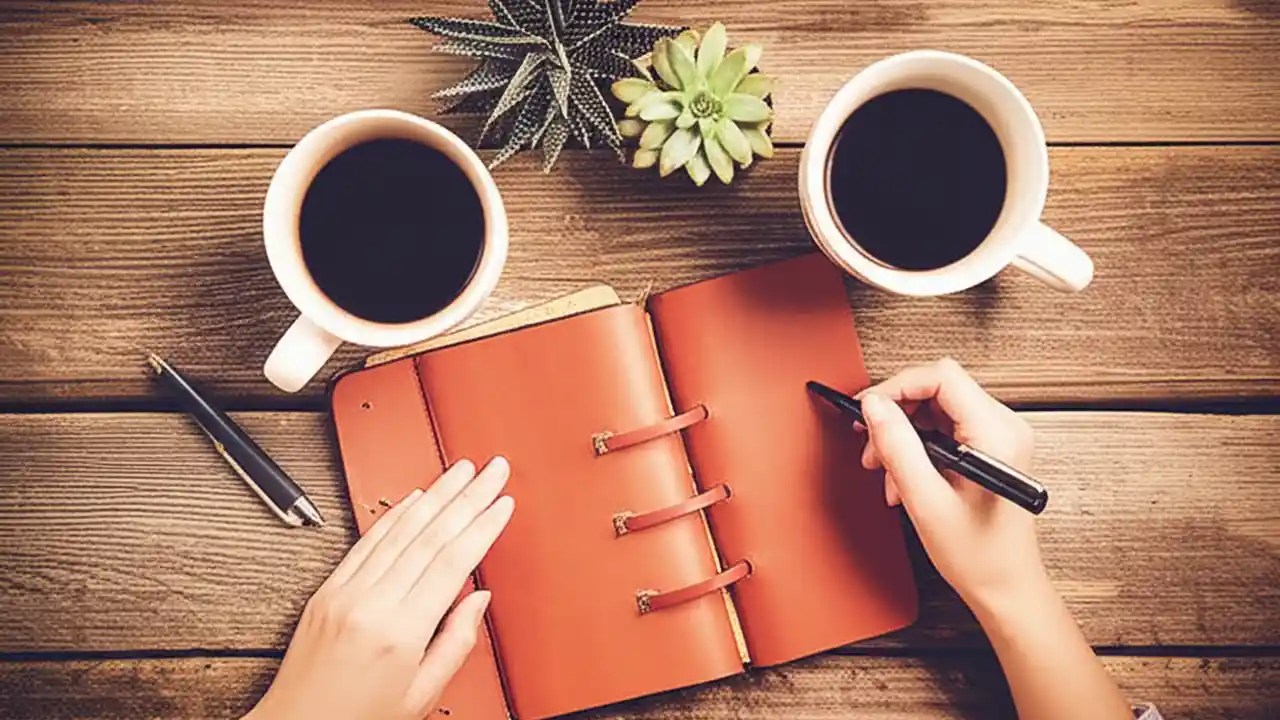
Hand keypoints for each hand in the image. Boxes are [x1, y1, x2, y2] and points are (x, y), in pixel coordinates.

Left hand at [246, 458, 514, 719]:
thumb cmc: (358, 719)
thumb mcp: (421, 694)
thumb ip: (455, 643)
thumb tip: (478, 600)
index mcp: (402, 632)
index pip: (452, 561)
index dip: (482, 526)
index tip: (503, 503)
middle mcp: (371, 604)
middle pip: (431, 535)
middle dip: (468, 496)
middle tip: (493, 470)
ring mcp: (345, 593)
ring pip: (399, 530)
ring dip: (436, 494)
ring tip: (461, 471)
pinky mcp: (327, 590)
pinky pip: (366, 542)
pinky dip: (394, 515)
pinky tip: (415, 497)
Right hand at [856, 359, 1045, 614]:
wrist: (1005, 586)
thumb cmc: (978, 554)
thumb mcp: (925, 500)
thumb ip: (898, 447)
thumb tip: (874, 406)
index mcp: (996, 435)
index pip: (941, 378)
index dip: (897, 386)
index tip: (867, 409)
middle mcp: (1004, 428)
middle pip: (937, 389)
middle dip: (896, 413)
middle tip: (870, 443)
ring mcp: (998, 437)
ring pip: (936, 408)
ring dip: (903, 434)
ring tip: (884, 468)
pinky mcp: (990, 448)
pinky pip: (945, 428)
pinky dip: (917, 447)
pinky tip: (903, 477)